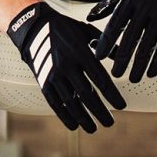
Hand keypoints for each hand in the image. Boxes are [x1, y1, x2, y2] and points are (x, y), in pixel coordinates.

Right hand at [6, 2, 125, 132]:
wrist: (34, 27)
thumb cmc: (64, 28)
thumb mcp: (86, 31)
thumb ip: (105, 44)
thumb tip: (123, 56)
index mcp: (80, 52)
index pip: (99, 78)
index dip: (111, 94)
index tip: (122, 106)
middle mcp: (66, 65)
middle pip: (86, 94)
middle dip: (99, 111)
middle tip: (110, 123)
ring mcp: (53, 74)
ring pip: (70, 102)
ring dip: (83, 117)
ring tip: (93, 129)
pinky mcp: (43, 81)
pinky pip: (54, 103)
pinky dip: (64, 115)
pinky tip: (74, 125)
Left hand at [88, 0, 156, 82]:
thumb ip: (107, 4)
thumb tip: (89, 18)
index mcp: (129, 0)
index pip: (114, 26)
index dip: (106, 43)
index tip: (99, 57)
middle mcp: (144, 9)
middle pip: (130, 39)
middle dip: (122, 59)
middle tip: (115, 74)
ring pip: (148, 46)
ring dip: (140, 65)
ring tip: (133, 79)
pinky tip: (151, 73)